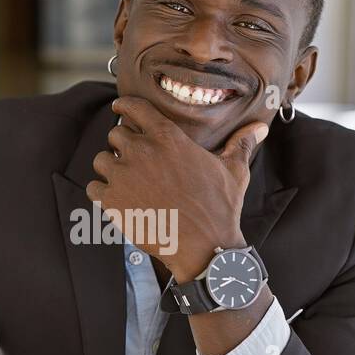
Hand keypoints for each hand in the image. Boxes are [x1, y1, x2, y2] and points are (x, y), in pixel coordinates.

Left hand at [84, 97, 269, 281]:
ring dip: (110, 168)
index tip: (120, 109)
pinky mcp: (112, 202)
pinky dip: (101, 193)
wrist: (205, 247)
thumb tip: (261, 126)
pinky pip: (93, 188)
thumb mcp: (234, 171)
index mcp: (168, 137)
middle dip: (122, 144)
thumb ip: (241, 144)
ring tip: (124, 181)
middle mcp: (141, 151)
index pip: (134, 107)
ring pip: (101, 159)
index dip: (124, 107)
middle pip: (115, 134)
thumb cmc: (221, 208)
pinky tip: (115, 200)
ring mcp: (123, 176)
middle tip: (134, 160)